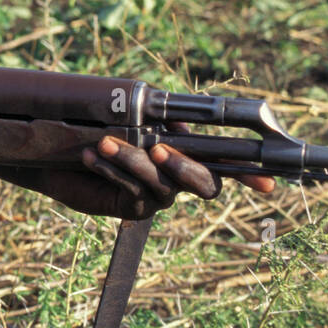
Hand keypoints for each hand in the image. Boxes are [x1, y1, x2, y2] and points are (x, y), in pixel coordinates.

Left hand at [66, 122, 274, 218]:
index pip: (224, 163)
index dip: (249, 174)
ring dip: (131, 159)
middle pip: (204, 182)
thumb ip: (161, 121)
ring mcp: (160, 196)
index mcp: (186, 153)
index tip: (269, 183)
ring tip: (102, 142)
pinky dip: (113, 170)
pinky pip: (134, 190)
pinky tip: (91, 157)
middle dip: (183, 166)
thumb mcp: (132, 118)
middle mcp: (180, 179)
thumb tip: (180, 129)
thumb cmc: (98, 129)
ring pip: (161, 183)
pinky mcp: (136, 208)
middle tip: (157, 149)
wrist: (58, 153)